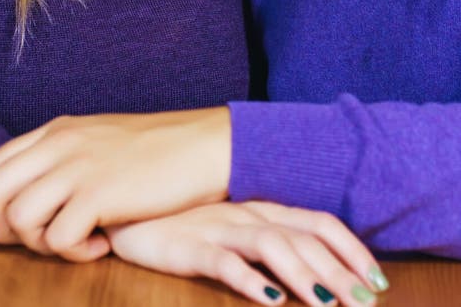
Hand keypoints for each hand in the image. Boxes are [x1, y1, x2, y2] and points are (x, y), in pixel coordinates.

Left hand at [0, 107, 229, 259]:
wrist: (204, 144)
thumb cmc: (157, 148)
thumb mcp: (98, 139)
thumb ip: (62, 156)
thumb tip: (29, 194)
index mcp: (57, 130)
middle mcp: (59, 145)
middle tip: (30, 243)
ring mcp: (77, 168)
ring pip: (18, 219)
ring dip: (37, 244)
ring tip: (73, 241)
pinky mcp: (99, 195)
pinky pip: (58, 239)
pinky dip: (73, 252)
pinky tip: (100, 244)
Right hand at [107, 201, 387, 306]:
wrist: (128, 208)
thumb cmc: (186, 223)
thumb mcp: (234, 227)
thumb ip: (270, 240)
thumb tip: (317, 273)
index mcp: (262, 208)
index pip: (319, 221)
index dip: (351, 249)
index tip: (378, 280)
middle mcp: (246, 213)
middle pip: (304, 238)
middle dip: (340, 271)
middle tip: (367, 303)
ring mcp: (218, 227)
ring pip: (271, 246)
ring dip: (305, 276)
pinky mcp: (189, 245)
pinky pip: (224, 261)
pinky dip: (250, 280)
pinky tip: (271, 301)